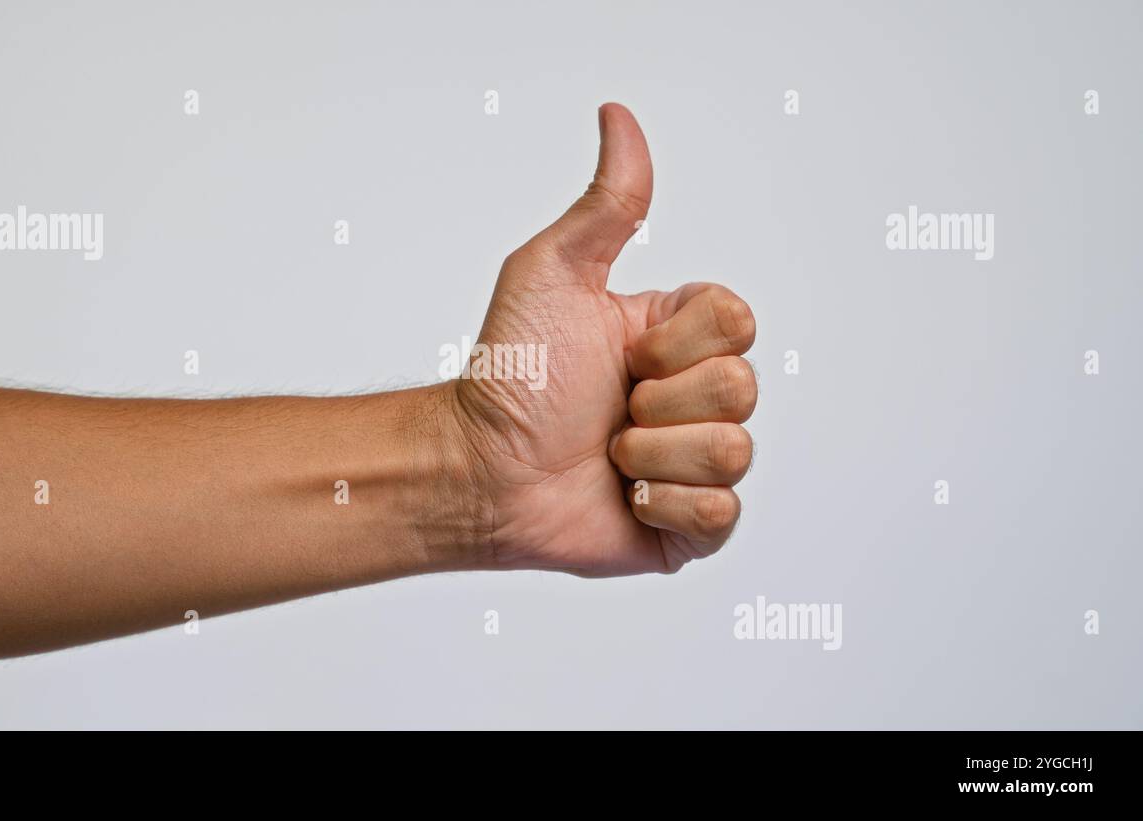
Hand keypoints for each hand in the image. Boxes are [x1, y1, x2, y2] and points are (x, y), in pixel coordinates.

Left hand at [450, 103, 757, 575]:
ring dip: (653, 456)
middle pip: (743, 387)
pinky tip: (626, 498)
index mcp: (676, 337)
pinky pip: (722, 514)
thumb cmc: (509, 375)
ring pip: (733, 451)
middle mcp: (692, 396)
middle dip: (658, 402)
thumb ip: (606, 205)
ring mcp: (694, 462)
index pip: (737, 321)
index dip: (677, 342)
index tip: (622, 352)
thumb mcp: (553, 273)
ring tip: (608, 455)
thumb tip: (618, 117)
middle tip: (608, 408)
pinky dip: (666, 506)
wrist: (480, 471)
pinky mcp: (688, 526)